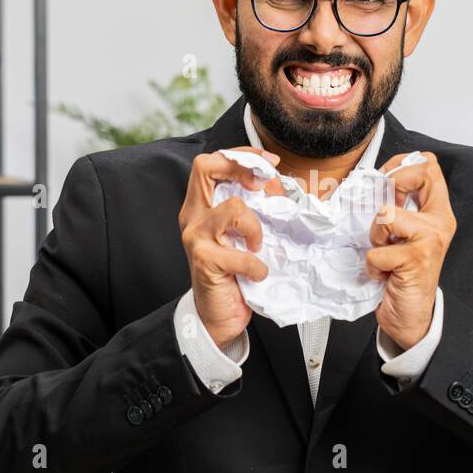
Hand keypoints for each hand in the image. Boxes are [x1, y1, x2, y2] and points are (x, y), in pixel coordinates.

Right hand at [178, 147, 282, 346]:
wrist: (217, 316)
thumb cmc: (233, 273)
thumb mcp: (242, 235)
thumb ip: (253, 209)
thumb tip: (279, 186)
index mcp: (201, 206)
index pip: (210, 162)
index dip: (240, 156)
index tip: (269, 164)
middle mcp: (193, 216)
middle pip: (205, 168)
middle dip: (241, 168)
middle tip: (263, 188)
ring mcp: (196, 237)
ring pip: (232, 207)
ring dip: (256, 227)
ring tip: (258, 247)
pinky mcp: (205, 261)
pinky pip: (241, 253)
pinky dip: (257, 265)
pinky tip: (257, 274)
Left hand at [367, 152, 455, 350]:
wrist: (412, 317)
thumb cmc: (404, 275)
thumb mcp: (405, 236)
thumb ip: (398, 209)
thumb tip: (373, 183)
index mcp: (438, 212)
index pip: (428, 165)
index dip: (400, 165)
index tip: (384, 180)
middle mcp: (439, 222)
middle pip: (418, 173)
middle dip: (390, 185)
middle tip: (385, 215)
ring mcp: (429, 240)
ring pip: (386, 214)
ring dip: (375, 236)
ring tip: (385, 253)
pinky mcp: (415, 260)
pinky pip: (376, 251)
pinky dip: (372, 265)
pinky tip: (385, 274)